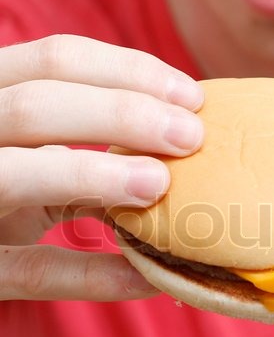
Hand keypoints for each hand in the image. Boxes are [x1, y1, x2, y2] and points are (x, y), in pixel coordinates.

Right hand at [0, 34, 202, 300]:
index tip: (192, 98)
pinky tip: (144, 276)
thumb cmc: (7, 195)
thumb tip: (183, 141)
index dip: (128, 72)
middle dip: (122, 114)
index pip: (54, 60)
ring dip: (93, 175)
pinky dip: (90, 274)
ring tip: (159, 183)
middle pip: (34, 105)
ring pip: (11, 173)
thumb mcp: (37, 155)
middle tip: (191, 136)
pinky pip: (28, 269)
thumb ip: (87, 144)